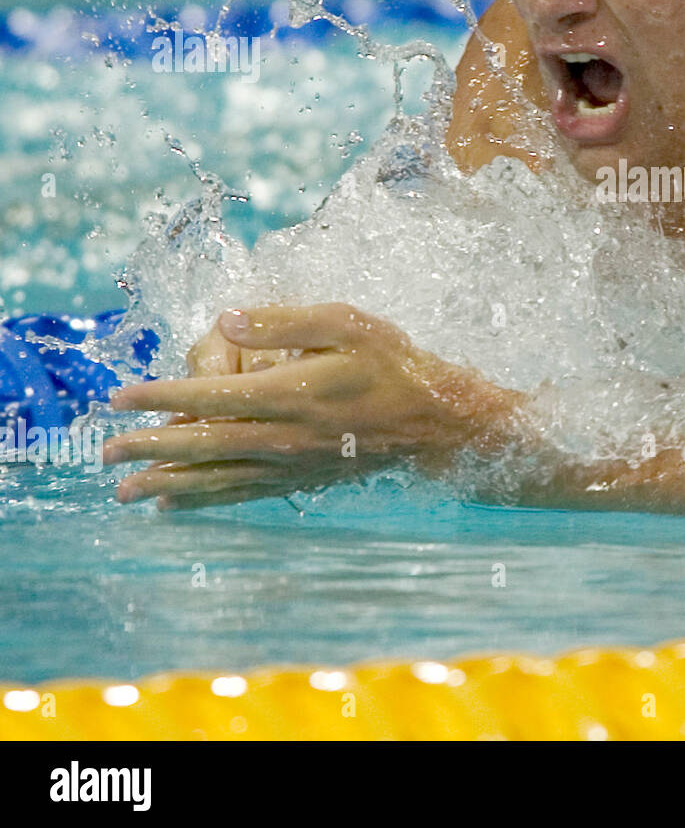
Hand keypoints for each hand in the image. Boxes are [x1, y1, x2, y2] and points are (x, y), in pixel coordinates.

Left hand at [105, 303, 521, 509]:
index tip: (118, 397)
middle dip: (147, 448)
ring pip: (216, 478)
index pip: (207, 397)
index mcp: (288, 392)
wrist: (437, 420)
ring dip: (166, 483)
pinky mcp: (302, 480)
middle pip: (200, 444)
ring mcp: (291, 464)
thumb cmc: (393, 363)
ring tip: (127, 493)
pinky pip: (244, 494)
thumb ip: (281, 322)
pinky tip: (180, 504)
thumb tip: (222, 323)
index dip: (158, 396)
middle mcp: (282, 435)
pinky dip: (206, 501)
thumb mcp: (345, 323)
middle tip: (104, 453)